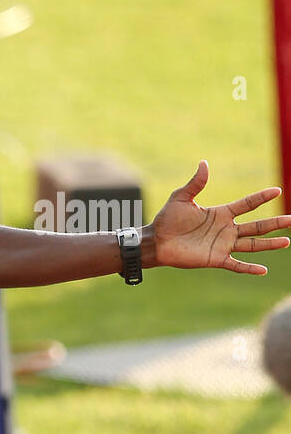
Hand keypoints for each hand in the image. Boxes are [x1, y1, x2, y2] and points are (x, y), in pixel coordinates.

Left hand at [151, 160, 290, 273]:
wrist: (155, 241)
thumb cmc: (166, 219)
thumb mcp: (181, 198)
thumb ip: (196, 183)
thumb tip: (204, 163)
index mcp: (221, 214)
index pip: (247, 204)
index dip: (261, 198)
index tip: (277, 191)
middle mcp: (226, 229)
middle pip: (256, 226)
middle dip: (275, 223)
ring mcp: (222, 245)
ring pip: (252, 244)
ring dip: (269, 244)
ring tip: (286, 241)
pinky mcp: (215, 259)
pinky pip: (236, 264)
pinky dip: (249, 268)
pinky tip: (263, 270)